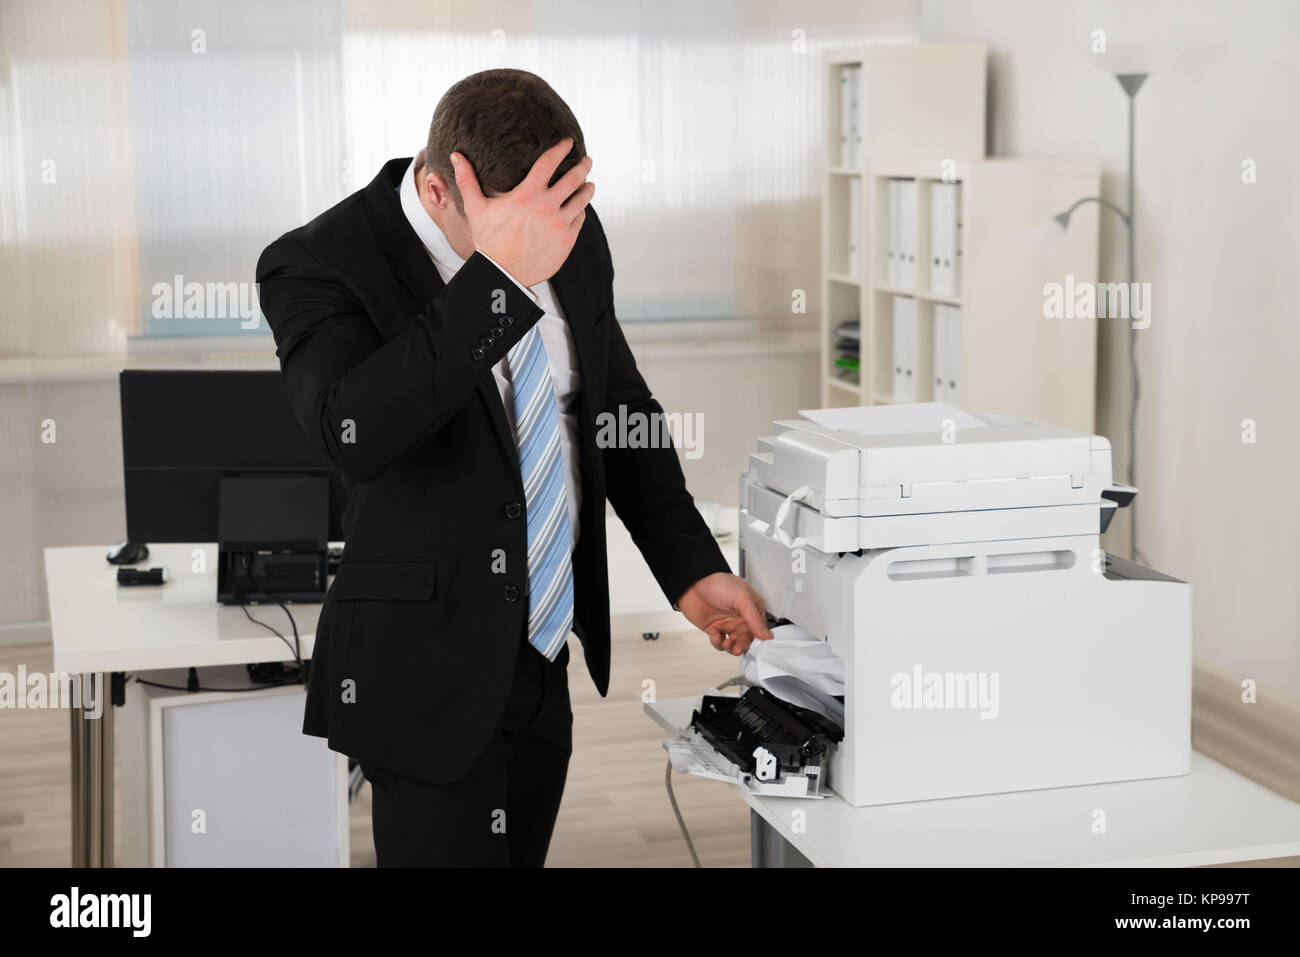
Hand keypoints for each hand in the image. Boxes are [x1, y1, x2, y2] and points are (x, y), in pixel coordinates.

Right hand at [450, 138, 594, 287]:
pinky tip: (580, 208)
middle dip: (583, 166)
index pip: (549, 162)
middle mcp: (547, 207)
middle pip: (573, 178)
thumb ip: (467, 180)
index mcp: (527, 194)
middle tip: (587, 160)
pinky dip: (581, 212)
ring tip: (589, 184)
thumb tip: (456, 156)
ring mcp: (559, 224)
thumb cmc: (488, 241)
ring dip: (587, 188)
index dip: (561, 148)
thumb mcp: (476, 208)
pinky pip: (579, 220)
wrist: (503, 274)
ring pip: (581, 200)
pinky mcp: (567, 240)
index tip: (569, 142)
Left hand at [676, 573, 772, 656]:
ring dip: (730, 647)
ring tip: (726, 643)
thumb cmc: (717, 583)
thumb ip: (754, 618)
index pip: (760, 628)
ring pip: (734, 644)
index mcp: (751, 608)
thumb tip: (767, 635)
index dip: (759, 639)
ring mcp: (727, 624)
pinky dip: (717, 642)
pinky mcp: (714, 629)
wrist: (692, 583)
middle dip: (742, 646)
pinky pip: (719, 643)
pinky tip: (714, 632)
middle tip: (738, 648)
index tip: (756, 647)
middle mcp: (741, 617)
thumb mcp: (741, 598)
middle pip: (747, 639)